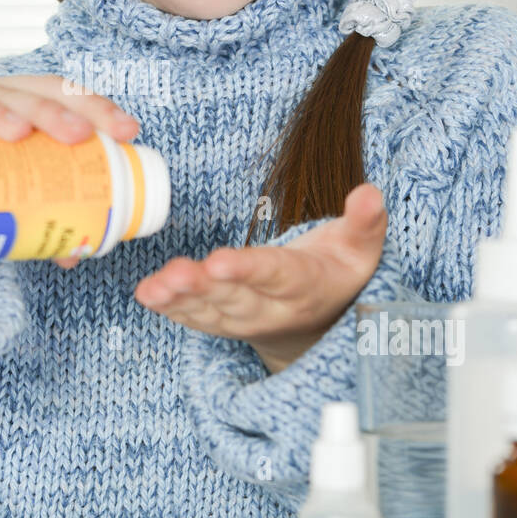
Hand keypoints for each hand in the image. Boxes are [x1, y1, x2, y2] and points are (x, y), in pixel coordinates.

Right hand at [0, 72, 138, 247]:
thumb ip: (28, 225)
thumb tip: (79, 249)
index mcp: (2, 111)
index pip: (56, 97)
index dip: (96, 107)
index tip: (131, 134)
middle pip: (43, 91)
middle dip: (86, 108)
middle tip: (119, 133)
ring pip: (9, 96)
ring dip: (48, 112)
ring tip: (78, 136)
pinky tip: (18, 131)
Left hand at [133, 183, 387, 371]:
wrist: (324, 323)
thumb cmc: (337, 272)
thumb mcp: (361, 249)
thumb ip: (365, 222)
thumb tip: (369, 193)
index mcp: (306, 287)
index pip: (276, 276)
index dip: (249, 270)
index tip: (220, 261)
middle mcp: (273, 310)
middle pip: (236, 299)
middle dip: (205, 287)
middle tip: (177, 273)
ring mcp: (245, 322)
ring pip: (210, 312)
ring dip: (180, 300)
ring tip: (154, 286)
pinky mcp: (223, 324)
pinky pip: (195, 319)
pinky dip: (170, 308)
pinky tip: (147, 293)